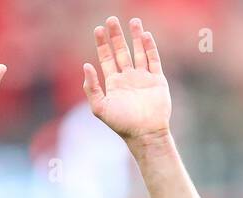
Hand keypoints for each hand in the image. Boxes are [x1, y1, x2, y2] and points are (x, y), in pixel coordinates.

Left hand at [83, 17, 170, 142]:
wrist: (145, 133)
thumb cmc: (122, 124)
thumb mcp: (100, 107)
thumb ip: (91, 87)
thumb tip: (86, 65)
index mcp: (114, 83)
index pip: (106, 59)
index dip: (102, 44)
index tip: (98, 29)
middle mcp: (128, 78)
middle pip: (121, 51)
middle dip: (116, 36)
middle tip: (111, 19)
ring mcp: (143, 78)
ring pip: (138, 52)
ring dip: (135, 37)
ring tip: (133, 21)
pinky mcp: (157, 80)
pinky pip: (153, 59)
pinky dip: (149, 47)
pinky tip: (145, 35)